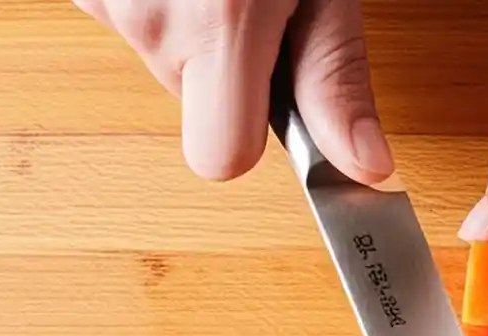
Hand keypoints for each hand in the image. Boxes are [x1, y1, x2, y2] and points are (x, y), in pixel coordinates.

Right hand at [73, 0, 393, 181]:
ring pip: (157, 56)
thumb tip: (363, 167)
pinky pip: (124, 18)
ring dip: (186, 25)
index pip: (219, 158)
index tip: (266, 95)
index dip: (247, 134)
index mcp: (220, 24)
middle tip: (247, 0)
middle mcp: (150, 19)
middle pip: (189, 103)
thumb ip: (333, 73)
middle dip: (221, 63)